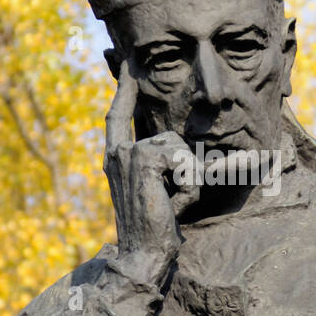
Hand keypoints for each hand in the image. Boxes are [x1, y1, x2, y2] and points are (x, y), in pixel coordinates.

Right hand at [103, 62, 199, 287]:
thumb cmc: (155, 228)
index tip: (127, 61)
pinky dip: (188, 184)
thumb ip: (167, 165)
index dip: (124, 87)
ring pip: (179, 148)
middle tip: (170, 201)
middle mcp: (117, 153)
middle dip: (185, 169)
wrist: (142, 254)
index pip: (117, 115)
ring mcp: (127, 155)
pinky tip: (173, 204)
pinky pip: (184, 160)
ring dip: (187, 179)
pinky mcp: (143, 160)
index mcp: (116, 158)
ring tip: (170, 203)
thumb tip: (198, 154)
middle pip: (170, 137)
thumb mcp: (160, 190)